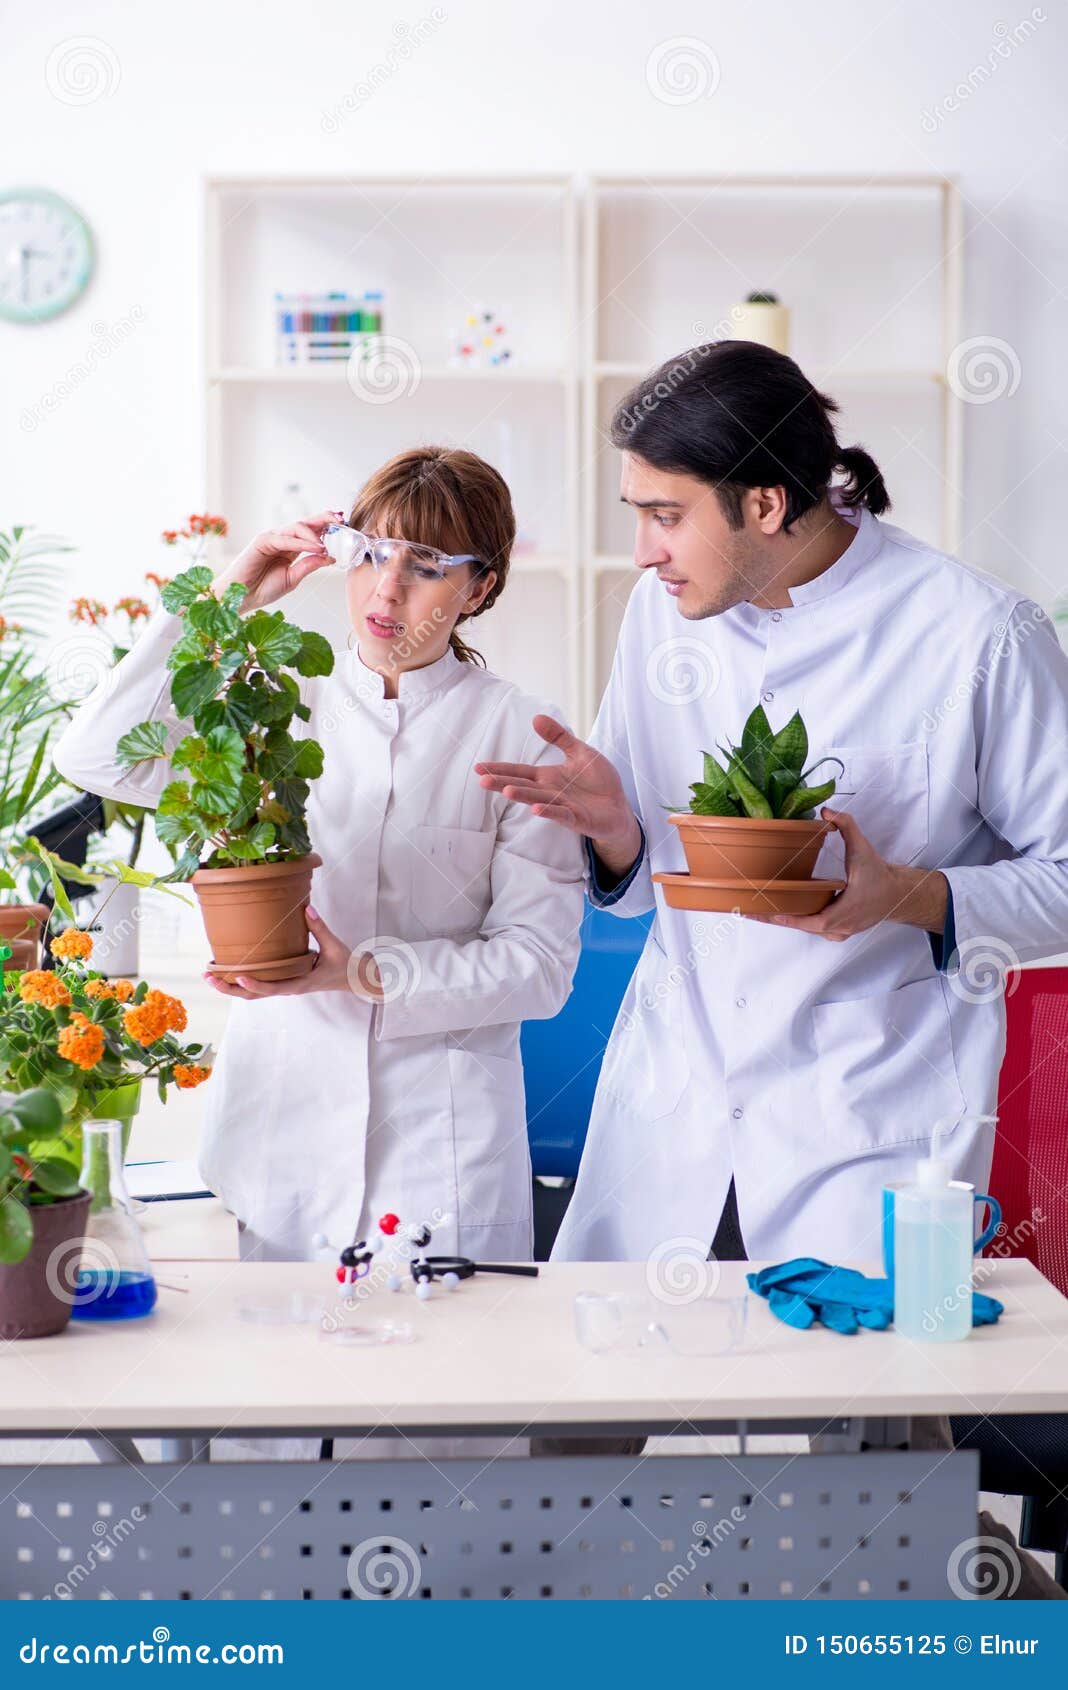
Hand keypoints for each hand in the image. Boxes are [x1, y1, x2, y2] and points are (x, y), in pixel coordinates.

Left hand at [204, 907, 385, 999]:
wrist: (353, 978)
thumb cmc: (345, 964)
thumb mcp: (334, 946)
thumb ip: (320, 927)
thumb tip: (306, 908)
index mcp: (301, 984)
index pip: (274, 988)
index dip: (255, 984)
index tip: (238, 976)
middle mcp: (288, 988)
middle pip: (254, 995)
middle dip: (230, 988)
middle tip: (208, 977)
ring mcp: (284, 986)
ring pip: (253, 993)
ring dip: (231, 986)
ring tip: (209, 975)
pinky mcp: (283, 981)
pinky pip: (259, 985)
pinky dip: (241, 981)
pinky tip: (227, 971)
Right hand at [214, 509, 342, 611]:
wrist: (240, 597)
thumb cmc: (262, 589)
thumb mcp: (293, 578)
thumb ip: (310, 565)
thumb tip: (331, 557)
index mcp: (290, 548)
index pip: (310, 531)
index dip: (326, 525)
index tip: (343, 523)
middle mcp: (282, 539)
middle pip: (305, 523)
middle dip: (324, 519)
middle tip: (340, 519)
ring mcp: (271, 538)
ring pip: (296, 528)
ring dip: (314, 534)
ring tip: (325, 545)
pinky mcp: (261, 541)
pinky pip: (284, 539)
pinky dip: (301, 542)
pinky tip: (315, 547)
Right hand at [475, 714, 640, 870]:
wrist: (619, 808)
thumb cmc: (598, 782)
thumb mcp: (579, 752)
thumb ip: (559, 737)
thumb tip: (536, 717)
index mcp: (548, 776)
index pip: (519, 771)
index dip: (500, 769)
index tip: (478, 767)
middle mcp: (550, 792)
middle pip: (522, 785)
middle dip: (502, 783)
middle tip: (481, 780)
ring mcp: (562, 806)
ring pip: (538, 799)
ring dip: (523, 796)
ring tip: (506, 790)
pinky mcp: (576, 819)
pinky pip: (561, 814)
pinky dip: (549, 811)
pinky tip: (536, 809)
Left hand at [749, 807, 948, 938]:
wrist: (897, 894)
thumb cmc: (879, 875)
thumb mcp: (863, 849)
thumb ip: (847, 826)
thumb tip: (827, 810)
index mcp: (845, 911)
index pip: (813, 921)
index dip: (789, 919)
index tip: (768, 913)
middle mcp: (840, 927)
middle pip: (802, 926)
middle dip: (775, 918)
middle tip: (749, 911)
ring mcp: (839, 932)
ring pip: (806, 928)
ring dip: (785, 920)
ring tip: (758, 912)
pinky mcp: (838, 931)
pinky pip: (813, 928)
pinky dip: (797, 921)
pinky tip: (779, 913)